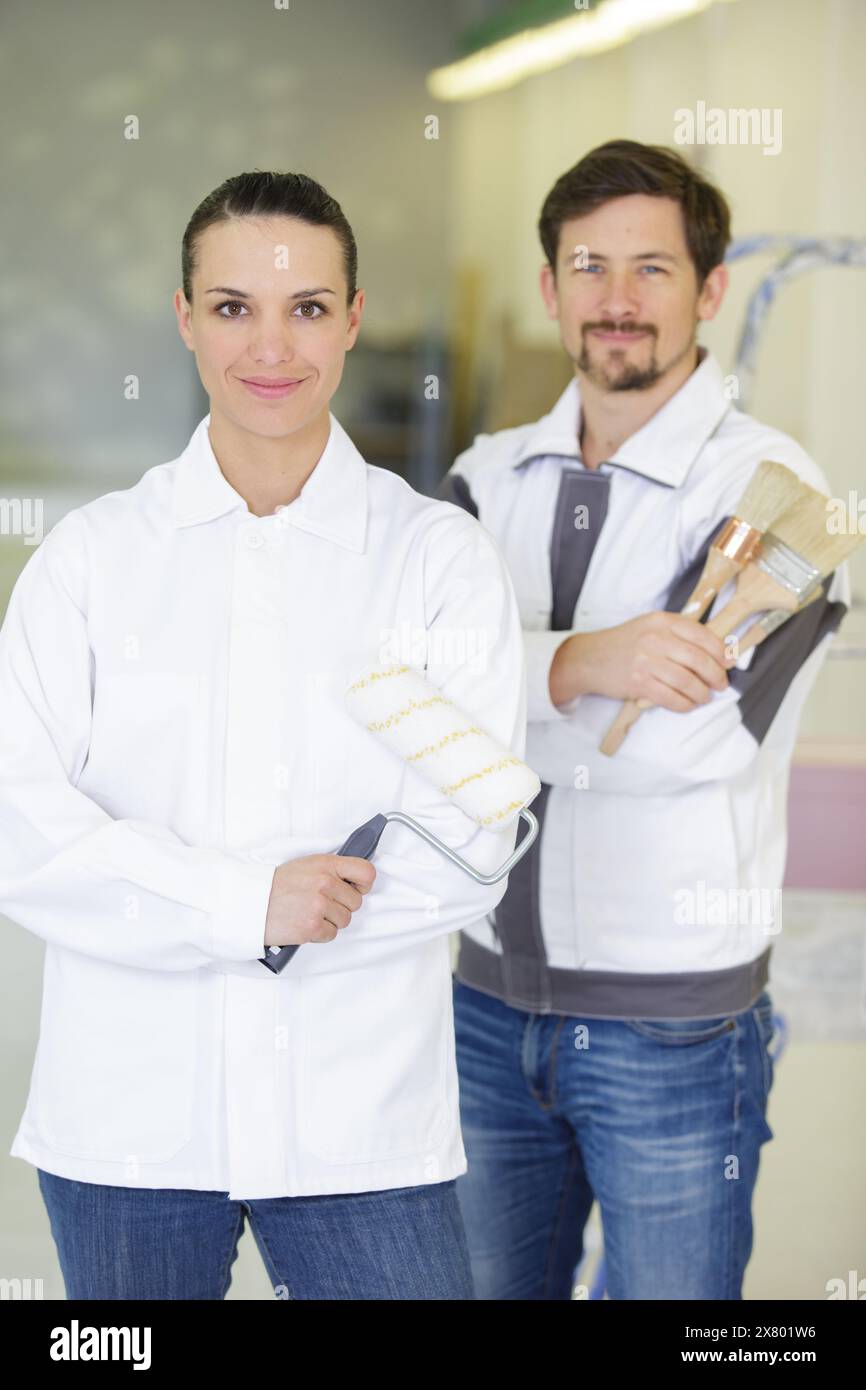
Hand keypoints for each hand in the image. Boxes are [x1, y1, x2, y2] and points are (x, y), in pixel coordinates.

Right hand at [263, 854, 375, 948]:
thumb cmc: (276, 885)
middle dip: (341, 906)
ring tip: (309, 913)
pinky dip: (319, 933)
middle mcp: (325, 883)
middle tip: (320, 903)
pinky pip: (331, 934)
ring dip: (330, 920)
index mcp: (326, 864)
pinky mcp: (312, 926)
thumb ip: (331, 870)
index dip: (363, 884)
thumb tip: (354, 881)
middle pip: (356, 902)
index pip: (366, 873)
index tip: (355, 888)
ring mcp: (319, 906)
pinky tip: (303, 923)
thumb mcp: (306, 865)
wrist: (250, 902)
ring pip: (345, 920)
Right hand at [551, 611, 734, 712]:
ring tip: (704, 697)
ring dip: (701, 693)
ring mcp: (645, 662)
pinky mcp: (638, 683)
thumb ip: (678, 634)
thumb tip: (715, 652)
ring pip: (687, 682)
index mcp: (661, 621)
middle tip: (720, 684)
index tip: (728, 662)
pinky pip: (671, 698)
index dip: (720, 651)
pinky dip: (684, 704)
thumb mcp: (649, 627)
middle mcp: (654, 639)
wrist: (588, 659)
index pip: (701, 635)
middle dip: (715, 675)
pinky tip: (688, 704)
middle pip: (698, 660)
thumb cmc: (624, 644)